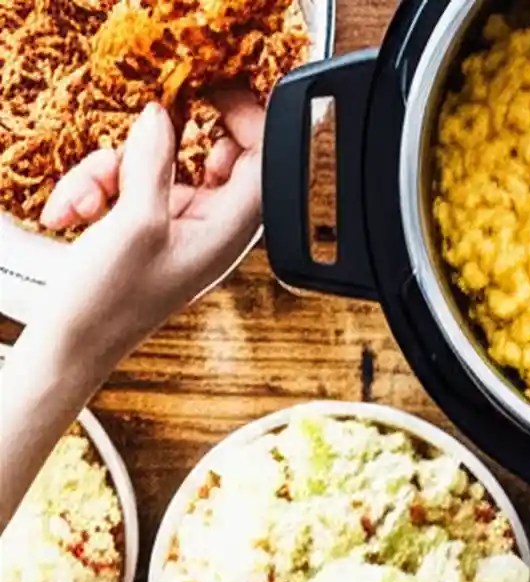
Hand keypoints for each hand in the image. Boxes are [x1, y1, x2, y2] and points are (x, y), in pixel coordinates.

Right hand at [37, 91, 263, 360]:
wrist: (68, 347)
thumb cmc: (109, 304)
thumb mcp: (133, 221)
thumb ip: (153, 161)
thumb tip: (162, 115)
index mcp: (233, 229)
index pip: (264, 160)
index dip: (248, 118)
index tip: (216, 89)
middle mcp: (215, 224)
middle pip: (207, 154)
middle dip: (155, 143)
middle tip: (137, 128)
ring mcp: (181, 224)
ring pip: (157, 164)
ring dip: (109, 170)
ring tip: (81, 201)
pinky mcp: (148, 225)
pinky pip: (131, 183)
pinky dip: (97, 187)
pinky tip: (70, 211)